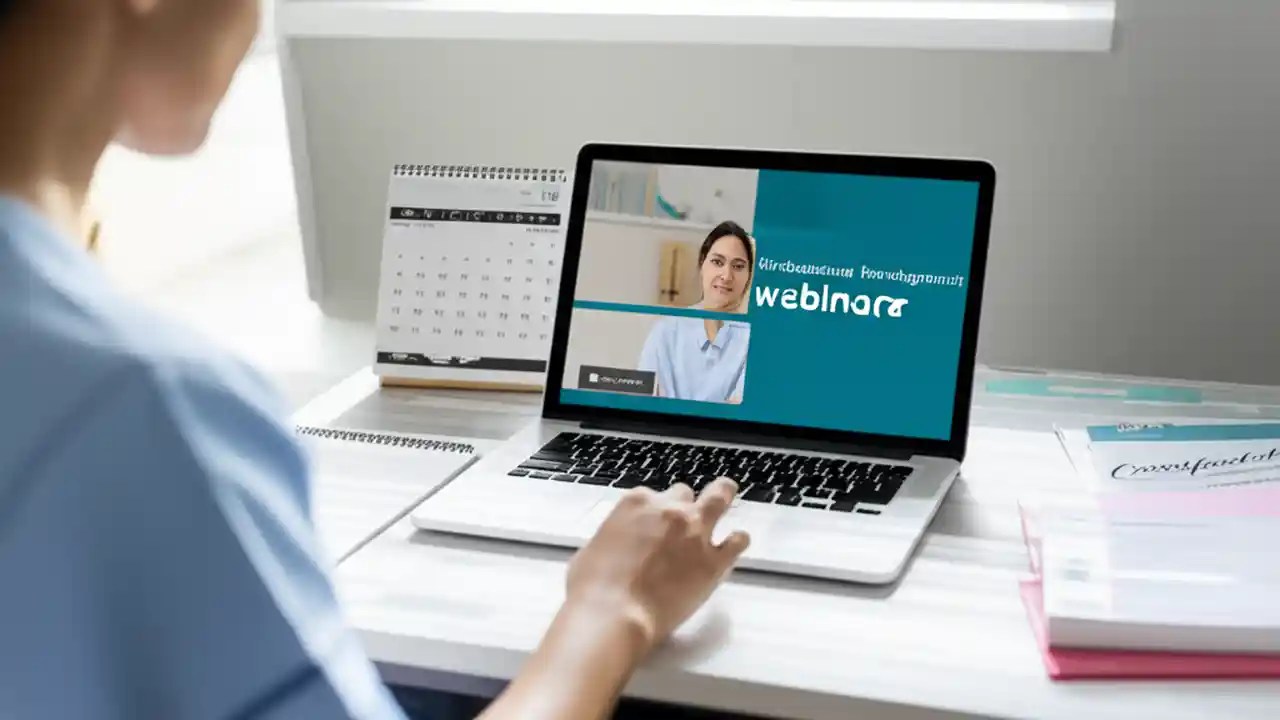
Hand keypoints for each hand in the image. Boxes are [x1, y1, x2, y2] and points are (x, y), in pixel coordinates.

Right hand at [565, 478, 750, 655]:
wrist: (613, 614)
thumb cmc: (592, 588)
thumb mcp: (592, 550)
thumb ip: (613, 540)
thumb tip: (616, 549)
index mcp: (636, 503)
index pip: (653, 496)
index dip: (655, 511)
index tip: (654, 523)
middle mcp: (670, 511)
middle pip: (685, 494)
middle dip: (686, 503)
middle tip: (688, 513)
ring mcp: (695, 533)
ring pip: (719, 499)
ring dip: (722, 497)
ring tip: (726, 496)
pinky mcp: (713, 561)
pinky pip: (737, 541)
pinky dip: (738, 540)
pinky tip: (738, 542)